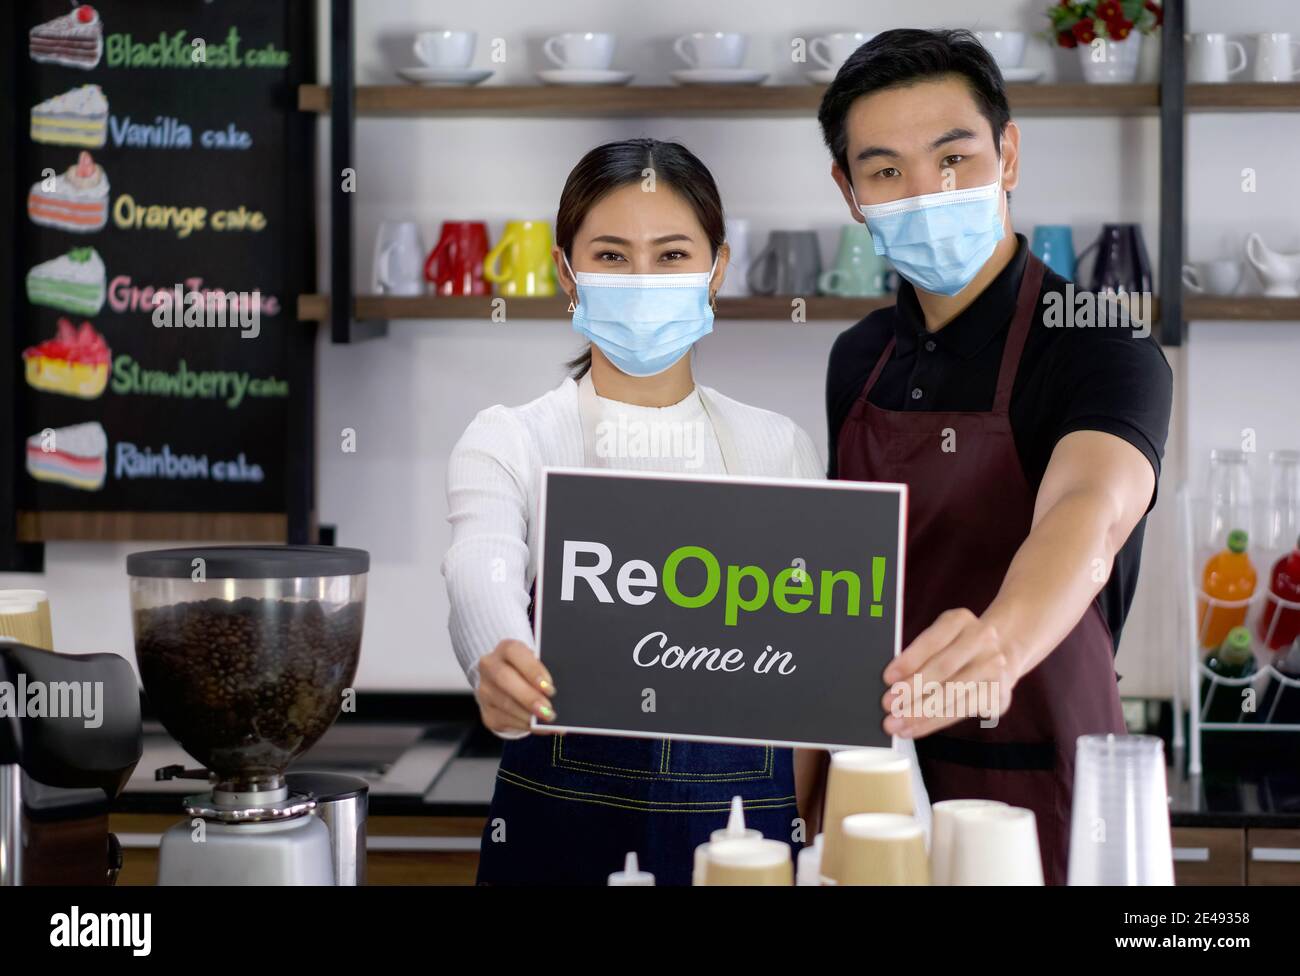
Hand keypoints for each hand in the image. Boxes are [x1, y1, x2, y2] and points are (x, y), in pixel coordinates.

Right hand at [474, 639, 557, 735]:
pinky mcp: (487, 712)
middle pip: (505, 678)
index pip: (514, 652)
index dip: (531, 669)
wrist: (506, 683)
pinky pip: (505, 720)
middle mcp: (490, 666)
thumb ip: (544, 673)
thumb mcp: (536, 664)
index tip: (548, 685)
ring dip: (528, 714)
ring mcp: (485, 690)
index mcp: (505, 648)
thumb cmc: (529, 671)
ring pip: (504, 703)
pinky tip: (539, 727)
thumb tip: (557, 694)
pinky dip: (525, 725)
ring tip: (547, 720)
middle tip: (548, 709)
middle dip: (528, 696)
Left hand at [879, 608, 1018, 738]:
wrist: (1003, 653)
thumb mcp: (940, 639)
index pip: (932, 641)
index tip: (888, 678)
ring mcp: (994, 667)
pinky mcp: (998, 693)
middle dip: (912, 689)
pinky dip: (934, 722)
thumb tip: (891, 682)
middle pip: (943, 668)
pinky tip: (915, 727)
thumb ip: (919, 655)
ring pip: (953, 694)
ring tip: (897, 722)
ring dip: (921, 711)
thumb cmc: (957, 647)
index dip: (909, 661)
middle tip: (889, 704)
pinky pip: (961, 711)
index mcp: (960, 620)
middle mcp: (982, 640)